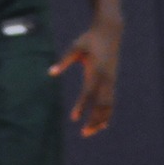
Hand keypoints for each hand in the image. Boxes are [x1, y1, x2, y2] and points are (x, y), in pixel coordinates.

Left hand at [50, 22, 121, 136]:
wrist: (109, 31)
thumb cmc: (90, 39)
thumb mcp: (75, 47)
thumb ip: (64, 60)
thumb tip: (50, 72)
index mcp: (96, 70)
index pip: (88, 93)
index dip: (81, 106)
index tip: (73, 118)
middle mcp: (106, 78)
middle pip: (101, 104)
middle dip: (93, 120)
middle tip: (83, 133)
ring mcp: (111, 80)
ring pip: (108, 105)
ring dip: (101, 120)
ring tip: (90, 132)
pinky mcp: (113, 81)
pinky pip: (111, 101)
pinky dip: (107, 113)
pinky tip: (102, 124)